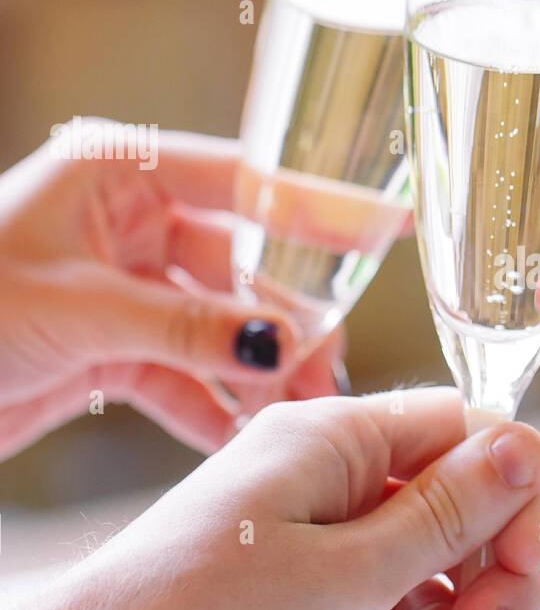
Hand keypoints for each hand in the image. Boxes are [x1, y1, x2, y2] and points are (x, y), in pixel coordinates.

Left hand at [0, 119, 344, 456]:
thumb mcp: (78, 308)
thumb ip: (185, 327)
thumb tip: (280, 345)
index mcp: (117, 173)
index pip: (245, 183)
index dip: (320, 208)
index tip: (390, 227)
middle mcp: (129, 222)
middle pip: (244, 264)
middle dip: (287, 320)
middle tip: (327, 365)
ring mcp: (124, 286)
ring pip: (219, 325)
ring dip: (256, 370)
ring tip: (296, 409)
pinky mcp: (111, 346)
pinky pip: (182, 375)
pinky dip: (211, 407)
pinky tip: (239, 437)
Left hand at [0, 389, 539, 609]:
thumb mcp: (350, 568)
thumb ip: (453, 511)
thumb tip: (528, 445)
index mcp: (336, 437)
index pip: (467, 430)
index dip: (514, 489)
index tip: (524, 558)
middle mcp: (331, 483)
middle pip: (462, 507)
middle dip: (488, 573)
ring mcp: (320, 549)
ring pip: (432, 573)